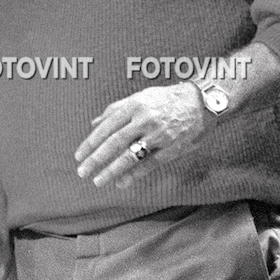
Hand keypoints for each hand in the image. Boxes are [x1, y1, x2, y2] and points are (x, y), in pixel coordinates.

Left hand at [74, 81, 207, 187]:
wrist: (201, 102)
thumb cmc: (165, 99)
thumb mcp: (140, 97)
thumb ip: (116, 110)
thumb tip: (94, 123)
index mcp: (134, 106)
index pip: (107, 126)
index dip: (91, 142)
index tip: (79, 156)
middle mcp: (145, 119)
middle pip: (115, 142)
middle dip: (96, 159)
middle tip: (82, 172)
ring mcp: (159, 135)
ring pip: (130, 155)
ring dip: (112, 170)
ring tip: (98, 181)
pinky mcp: (172, 148)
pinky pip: (149, 163)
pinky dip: (134, 174)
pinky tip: (122, 182)